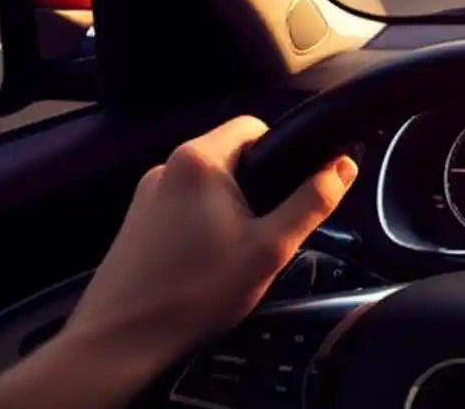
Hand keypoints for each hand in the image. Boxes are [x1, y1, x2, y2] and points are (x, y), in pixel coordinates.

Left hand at [63, 116, 356, 393]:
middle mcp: (168, 166)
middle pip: (232, 157)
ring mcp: (147, 194)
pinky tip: (207, 264)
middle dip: (258, 188)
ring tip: (239, 253)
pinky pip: (185, 207)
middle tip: (269, 232)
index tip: (294, 191)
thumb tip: (344, 165)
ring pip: (209, 186)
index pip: (254, 125)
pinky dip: (204, 225)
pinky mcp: (136, 221)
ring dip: (231, 209)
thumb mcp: (270, 248)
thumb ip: (311, 203)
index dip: (284, 152)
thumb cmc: (199, 289)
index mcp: (200, 159)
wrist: (120, 339)